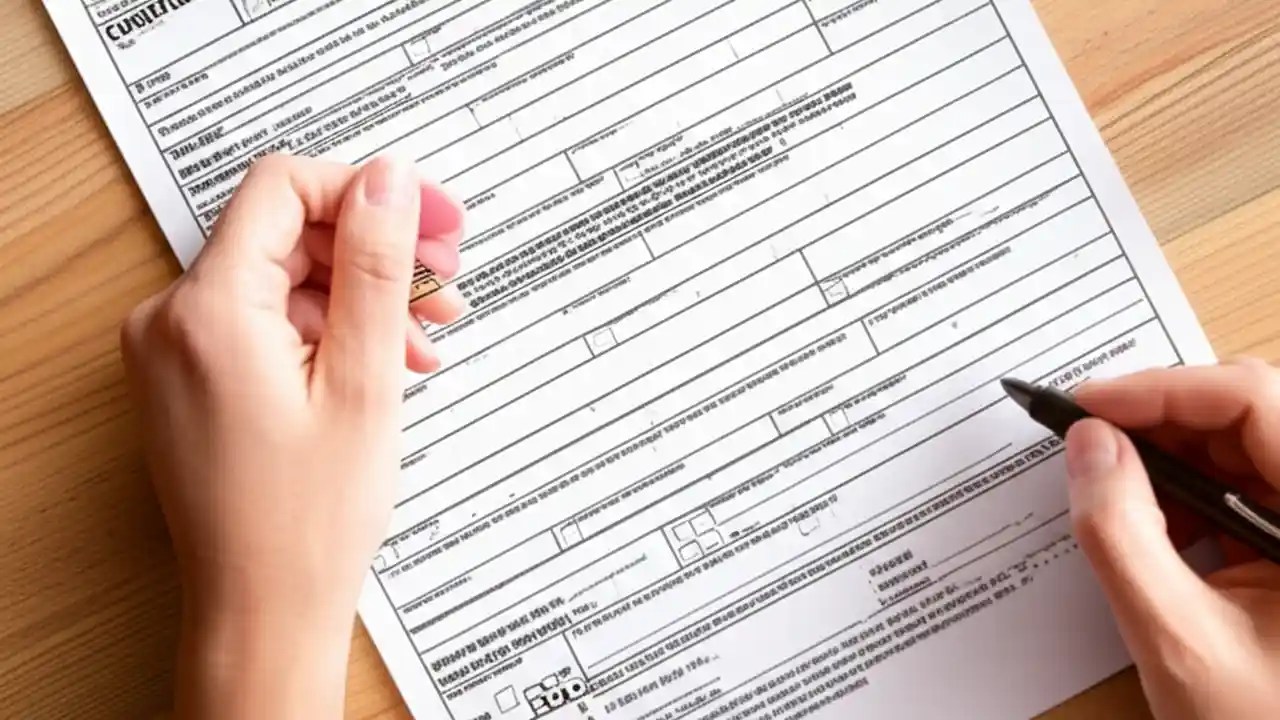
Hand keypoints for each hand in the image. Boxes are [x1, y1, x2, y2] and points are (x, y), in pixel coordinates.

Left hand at [120, 154, 464, 718]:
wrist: (264, 610)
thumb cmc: (305, 524)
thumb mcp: (364, 381)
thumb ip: (375, 268)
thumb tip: (388, 181)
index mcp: (207, 311)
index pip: (285, 188)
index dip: (368, 191)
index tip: (430, 216)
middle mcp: (172, 321)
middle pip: (287, 235)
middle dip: (375, 251)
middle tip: (445, 278)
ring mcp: (177, 352)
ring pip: (283, 281)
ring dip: (361, 298)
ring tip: (425, 338)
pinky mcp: (192, 377)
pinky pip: (265, 322)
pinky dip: (327, 331)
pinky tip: (382, 361)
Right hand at [1065, 361, 1279, 719]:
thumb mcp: (1178, 640)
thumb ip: (1122, 536)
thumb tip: (1088, 446)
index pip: (1255, 401)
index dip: (1166, 390)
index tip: (1089, 406)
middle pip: (1251, 413)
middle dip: (1162, 418)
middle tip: (1090, 439)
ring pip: (1246, 444)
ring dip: (1173, 456)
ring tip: (1119, 490)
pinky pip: (1249, 485)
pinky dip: (1192, 492)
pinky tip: (1161, 527)